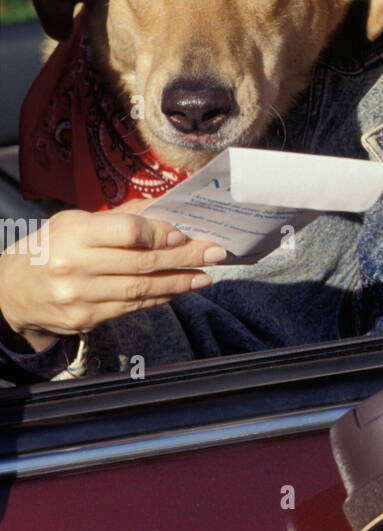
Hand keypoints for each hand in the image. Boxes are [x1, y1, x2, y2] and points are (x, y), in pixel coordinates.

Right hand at [0, 201, 225, 350]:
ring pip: (141, 290)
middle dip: (184, 258)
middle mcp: (75, 266)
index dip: (160, 234)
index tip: (186, 233)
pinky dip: (160, 298)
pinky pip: (132, 308)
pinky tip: (179, 290)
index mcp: (73, 233)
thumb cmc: (51, 248)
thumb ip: (118, 218)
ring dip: (179, 282)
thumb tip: (165, 210)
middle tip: (215, 252)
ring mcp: (81, 297)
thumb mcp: (75, 222)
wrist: (13, 291)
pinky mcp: (87, 320)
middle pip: (142, 263)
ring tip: (205, 275)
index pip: (126, 232)